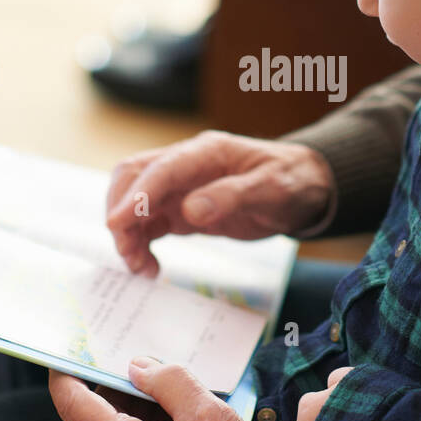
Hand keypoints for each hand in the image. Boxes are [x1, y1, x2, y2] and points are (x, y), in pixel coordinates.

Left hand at [49, 357, 260, 420]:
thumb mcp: (206, 412)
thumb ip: (167, 381)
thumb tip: (137, 367)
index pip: (74, 405)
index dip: (64, 376)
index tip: (65, 356)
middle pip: (103, 420)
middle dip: (124, 393)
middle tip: (154, 373)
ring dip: (142, 418)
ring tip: (181, 408)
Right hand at [105, 130, 334, 276]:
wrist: (304, 189)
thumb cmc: (292, 182)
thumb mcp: (273, 190)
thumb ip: (233, 196)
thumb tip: (192, 209)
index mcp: (207, 152)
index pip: (161, 169)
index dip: (137, 195)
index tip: (116, 223)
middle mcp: (186, 164)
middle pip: (134, 177)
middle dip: (121, 212)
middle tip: (128, 253)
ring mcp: (181, 186)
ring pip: (135, 201)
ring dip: (127, 232)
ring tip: (139, 267)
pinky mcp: (182, 209)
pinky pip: (148, 222)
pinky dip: (140, 243)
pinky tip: (148, 266)